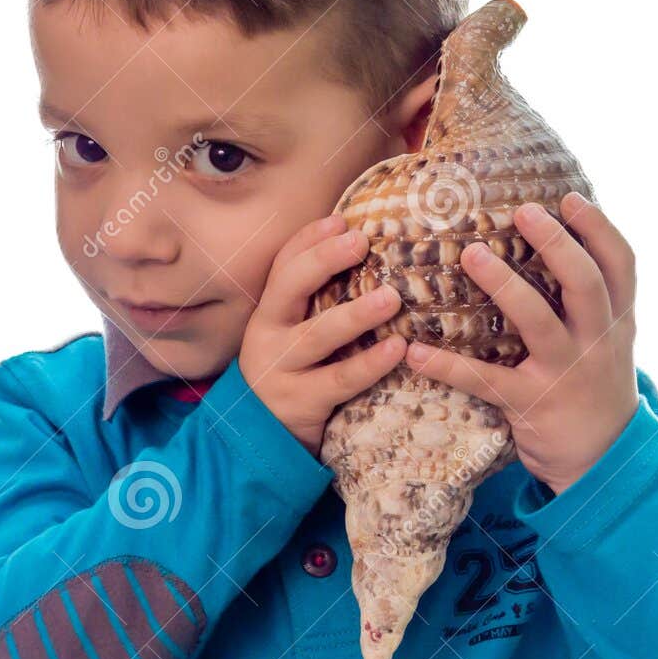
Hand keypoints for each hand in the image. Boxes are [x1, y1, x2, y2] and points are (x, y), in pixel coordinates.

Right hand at [239, 214, 406, 454]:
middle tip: (361, 240)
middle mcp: (267, 335)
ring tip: (392, 297)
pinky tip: (399, 349)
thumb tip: (357, 250)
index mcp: (267, 312)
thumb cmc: (290, 375)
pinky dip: (371, 363)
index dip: (309, 239)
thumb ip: (313, 302)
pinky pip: (341, 379)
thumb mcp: (290, 335)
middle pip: (290, 287)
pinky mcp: (302, 401)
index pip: (283, 265)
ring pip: (318, 335)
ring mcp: (282, 369)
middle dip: (324, 260)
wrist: (258, 439)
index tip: (341, 219)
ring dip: (356, 314)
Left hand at [403, 193, 638, 494]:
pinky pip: (486, 380)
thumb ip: (593, 301)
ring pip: (538, 322)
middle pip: (585, 283)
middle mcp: (597, 342)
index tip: (570, 198)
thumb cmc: (594, 387)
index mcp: (617, 322)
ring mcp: (565, 374)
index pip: (621, 265)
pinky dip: (447, 366)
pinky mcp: (531, 404)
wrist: (602, 461)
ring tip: (471, 254)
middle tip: (523, 211)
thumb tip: (558, 241)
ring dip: (504, 285)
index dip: (599, 229)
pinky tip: (414, 352)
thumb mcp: (608, 342)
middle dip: (556, 244)